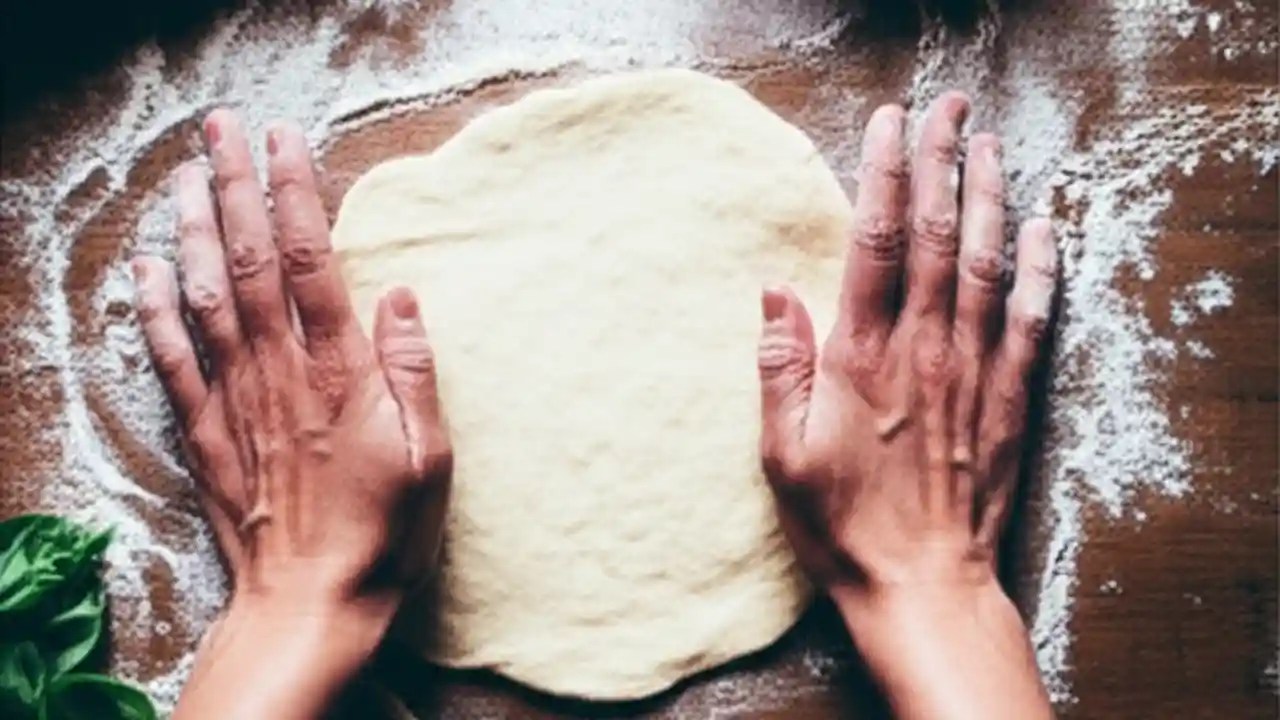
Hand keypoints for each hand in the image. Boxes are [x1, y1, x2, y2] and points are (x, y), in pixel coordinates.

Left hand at [133, 110, 450, 717]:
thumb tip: (402, 293)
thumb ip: (414, 371)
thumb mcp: (429, 456)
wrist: (310, 602)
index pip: (312, 262)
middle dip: (235, 187)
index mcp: (340, 373)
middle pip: (251, 262)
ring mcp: (238, 399)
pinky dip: (154, 311)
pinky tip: (147, 270)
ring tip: (185, 175)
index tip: (284, 140)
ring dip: (194, 230)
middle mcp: (280, 373)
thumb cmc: (381, 531)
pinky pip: (172, 360)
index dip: (295, 195)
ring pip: (208, 297)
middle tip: (222, 129)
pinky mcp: (208, 431)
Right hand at [756, 93, 1054, 717]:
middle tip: (947, 108)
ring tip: (990, 145)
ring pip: (986, 262)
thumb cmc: (844, 524)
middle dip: (943, 161)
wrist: (923, 584)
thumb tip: (773, 289)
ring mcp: (974, 369)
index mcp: (862, 356)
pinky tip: (1040, 229)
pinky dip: (1038, 268)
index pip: (875, 241)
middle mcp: (924, 348)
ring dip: (989, 196)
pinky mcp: (1012, 397)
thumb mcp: (781, 452)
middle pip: (938, 233)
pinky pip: (1031, 318)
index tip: (888, 125)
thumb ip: (778, 366)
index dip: (882, 173)